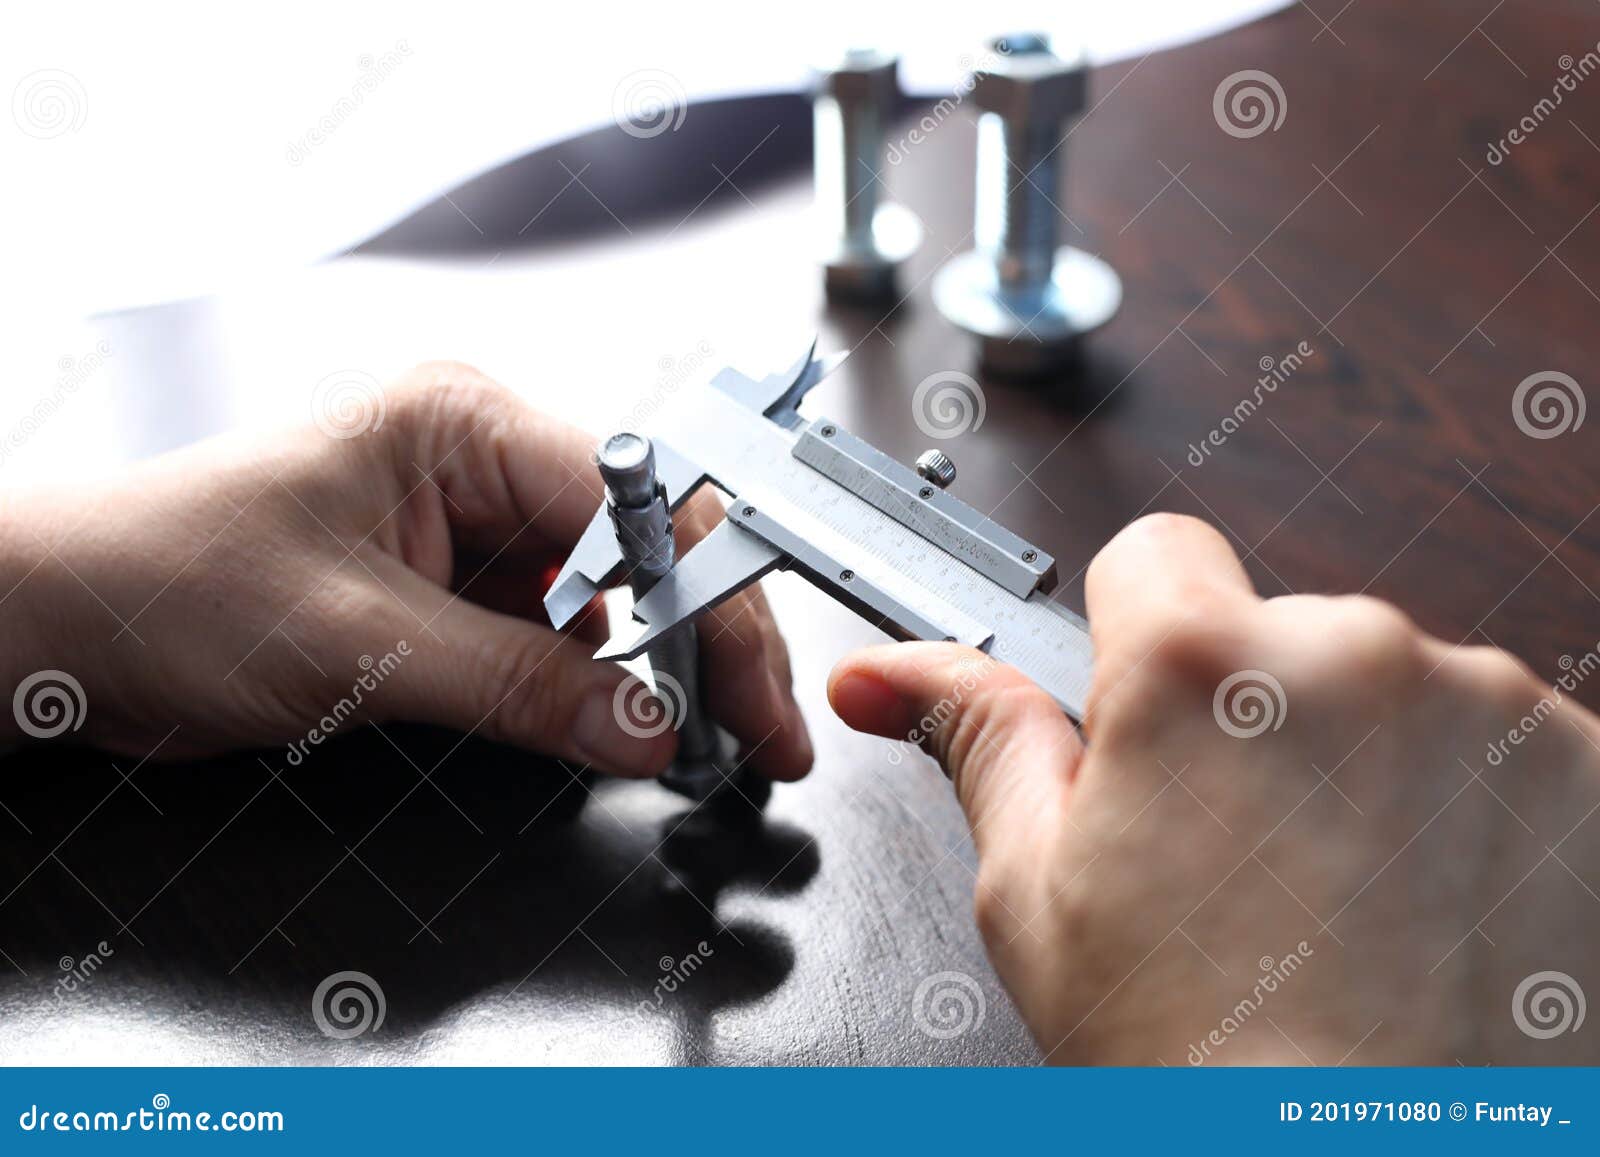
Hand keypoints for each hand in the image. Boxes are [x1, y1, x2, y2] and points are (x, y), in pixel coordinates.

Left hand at [0, 361, 811, 781]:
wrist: (70, 623)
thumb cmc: (170, 584)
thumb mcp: (361, 645)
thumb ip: (522, 687)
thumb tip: (647, 727)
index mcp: (462, 421)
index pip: (640, 501)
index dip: (710, 598)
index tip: (749, 690)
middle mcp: (479, 454)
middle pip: (647, 539)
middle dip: (707, 635)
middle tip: (756, 727)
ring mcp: (470, 514)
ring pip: (614, 585)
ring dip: (657, 660)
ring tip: (698, 730)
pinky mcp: (457, 573)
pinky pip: (559, 620)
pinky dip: (595, 674)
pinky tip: (618, 715)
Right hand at [829, 513, 1599, 1063]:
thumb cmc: (1205, 1067)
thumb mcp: (1041, 898)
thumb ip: (979, 739)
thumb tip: (894, 674)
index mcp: (1200, 668)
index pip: (1155, 553)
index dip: (1139, 638)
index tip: (1155, 718)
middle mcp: (1355, 654)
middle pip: (1282, 632)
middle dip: (1259, 717)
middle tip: (1241, 857)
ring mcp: (1490, 709)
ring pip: (1398, 693)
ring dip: (1373, 767)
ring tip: (1347, 905)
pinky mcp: (1589, 769)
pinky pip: (1504, 751)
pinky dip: (1474, 813)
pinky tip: (1435, 914)